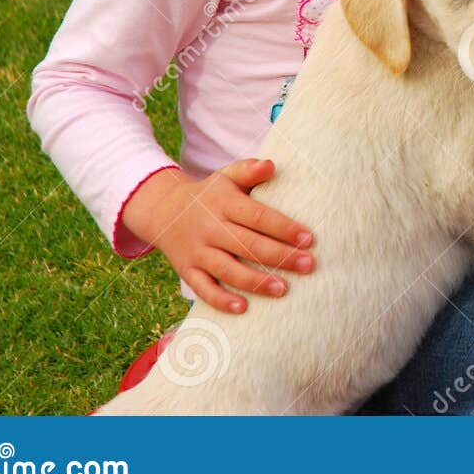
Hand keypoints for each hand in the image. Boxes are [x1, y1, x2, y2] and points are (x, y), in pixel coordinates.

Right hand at [121, 159, 315, 313]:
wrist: (164, 211)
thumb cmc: (210, 195)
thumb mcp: (226, 176)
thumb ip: (248, 170)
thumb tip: (271, 165)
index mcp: (224, 204)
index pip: (259, 217)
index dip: (284, 228)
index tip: (309, 239)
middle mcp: (210, 228)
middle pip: (248, 245)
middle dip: (280, 257)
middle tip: (309, 265)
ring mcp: (197, 251)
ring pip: (228, 270)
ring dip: (256, 281)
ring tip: (284, 289)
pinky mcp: (187, 271)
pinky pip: (203, 289)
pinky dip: (221, 300)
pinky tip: (243, 308)